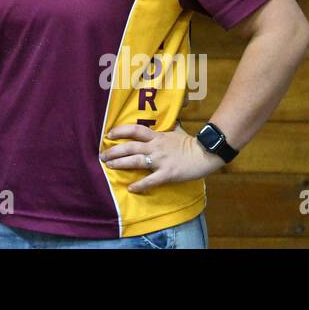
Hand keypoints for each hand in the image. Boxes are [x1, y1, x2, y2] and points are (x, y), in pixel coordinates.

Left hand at [100, 123, 225, 192]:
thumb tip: (168, 121)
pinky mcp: (167, 173)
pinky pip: (151, 180)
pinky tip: (131, 188)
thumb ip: (168, 128)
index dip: (120, 131)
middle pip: (130, 147)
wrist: (206, 154)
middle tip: (102, 155)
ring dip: (121, 163)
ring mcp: (161, 160)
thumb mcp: (176, 131)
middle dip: (114, 151)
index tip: (108, 134)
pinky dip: (140, 185)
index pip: (135, 130)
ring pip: (136, 161)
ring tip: (109, 166)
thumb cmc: (191, 143)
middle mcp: (155, 147)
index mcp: (157, 136)